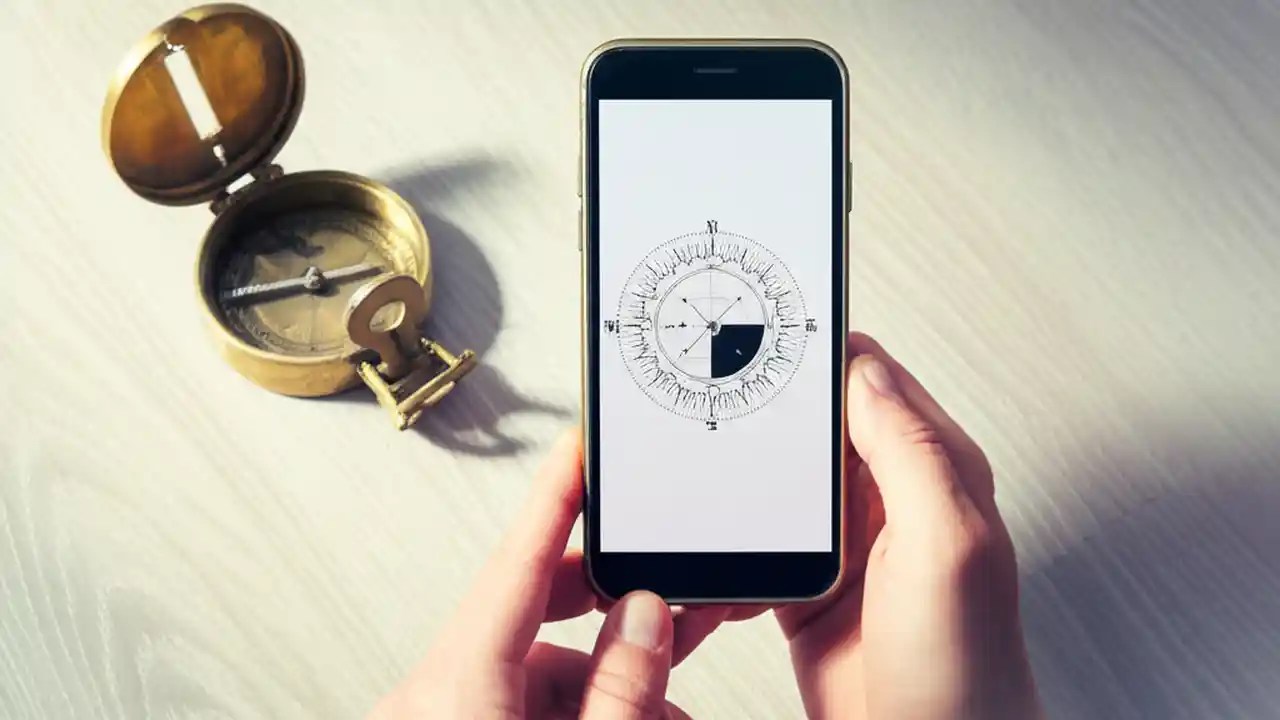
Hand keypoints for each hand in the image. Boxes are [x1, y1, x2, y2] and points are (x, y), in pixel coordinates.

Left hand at [368, 432, 713, 718]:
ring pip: (534, 662)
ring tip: (669, 705)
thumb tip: (645, 617)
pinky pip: (520, 696)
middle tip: (672, 595)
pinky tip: (635, 714)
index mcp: (453, 698)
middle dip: (610, 607)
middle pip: (529, 611)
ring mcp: (439, 718)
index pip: (513, 567)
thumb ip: (622, 691)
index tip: (577, 446)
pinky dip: (581, 703)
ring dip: (607, 675)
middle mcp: (433, 702)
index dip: (554, 497)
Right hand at [678, 333, 1042, 718]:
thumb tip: (867, 372)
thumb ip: (910, 451)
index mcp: (933, 471)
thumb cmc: (965, 671)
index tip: (770, 336)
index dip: (822, 352)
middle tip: (719, 394)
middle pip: (816, 423)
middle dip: (770, 411)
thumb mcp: (945, 543)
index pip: (873, 378)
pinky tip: (721, 547)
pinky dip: (732, 539)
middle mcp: (891, 500)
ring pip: (780, 478)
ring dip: (745, 475)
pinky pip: (758, 540)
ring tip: (709, 462)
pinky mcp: (808, 586)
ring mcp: (847, 544)